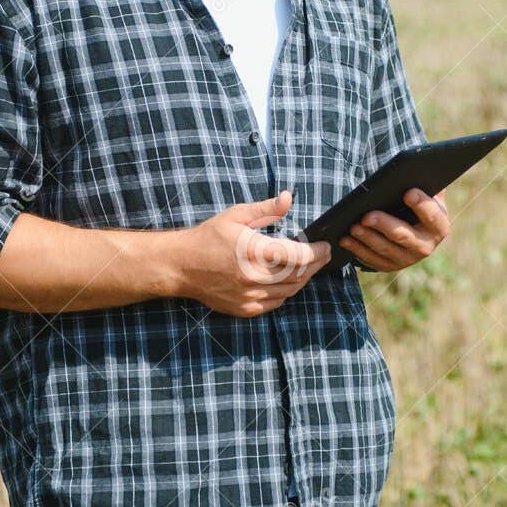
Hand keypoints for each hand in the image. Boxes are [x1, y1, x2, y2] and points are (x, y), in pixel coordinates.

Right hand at [175, 190, 330, 316]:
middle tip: (323, 254)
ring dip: (304, 278)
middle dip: (316, 264)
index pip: (300, 256)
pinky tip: (288, 280)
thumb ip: (266, 208)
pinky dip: (287, 291)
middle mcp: (255, 277)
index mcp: (255, 251)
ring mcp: (250, 296)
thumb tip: (288, 198)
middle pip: (300, 275)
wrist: (181, 266)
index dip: (318, 252)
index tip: (325, 246)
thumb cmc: (208, 237)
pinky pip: (276, 302)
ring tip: (310, 265)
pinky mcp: (246, 308)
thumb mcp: (236, 215)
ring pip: (291, 291)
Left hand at [341, 188, 449, 271]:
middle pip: (403, 235)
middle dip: (384, 225)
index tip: (408, 192)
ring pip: (384, 249)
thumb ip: (427, 182)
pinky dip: (357, 250)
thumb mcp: (426, 193)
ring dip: (367, 238)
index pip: (433, 215)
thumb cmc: (417, 204)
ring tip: (352, 226)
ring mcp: (407, 259)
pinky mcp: (390, 266)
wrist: (413, 229)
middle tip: (367, 215)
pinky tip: (346, 239)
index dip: (422, 204)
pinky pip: (372, 259)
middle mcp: (425, 246)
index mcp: (438, 226)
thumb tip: (420, 166)